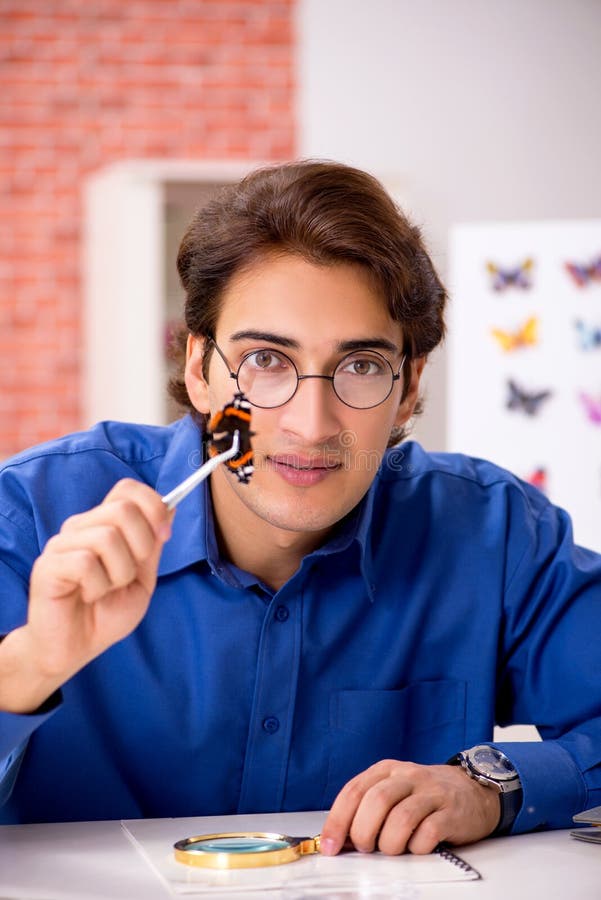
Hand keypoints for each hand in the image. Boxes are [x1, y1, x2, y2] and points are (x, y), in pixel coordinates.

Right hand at [0, 479, 172, 712]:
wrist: (76, 648)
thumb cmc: (106, 613)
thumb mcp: (143, 577)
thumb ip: (154, 543)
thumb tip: (171, 506)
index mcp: (103, 524)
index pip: (128, 489)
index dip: (153, 506)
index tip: (164, 536)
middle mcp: (80, 527)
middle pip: (123, 509)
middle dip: (142, 546)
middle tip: (128, 576)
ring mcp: (61, 544)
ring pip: (106, 538)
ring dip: (119, 574)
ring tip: (105, 590)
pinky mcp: (47, 566)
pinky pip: (85, 563)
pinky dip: (97, 587)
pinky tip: (87, 596)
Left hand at [320, 759, 500, 855]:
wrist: (473, 789)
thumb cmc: (426, 795)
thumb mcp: (394, 792)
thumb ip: (367, 808)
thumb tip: (338, 838)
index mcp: (387, 770)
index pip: (354, 791)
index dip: (338, 820)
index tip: (330, 845)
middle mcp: (407, 776)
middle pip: (376, 801)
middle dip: (363, 832)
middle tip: (366, 848)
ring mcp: (431, 792)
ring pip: (401, 818)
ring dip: (389, 843)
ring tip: (391, 850)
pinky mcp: (451, 812)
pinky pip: (428, 833)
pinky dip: (417, 847)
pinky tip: (417, 848)